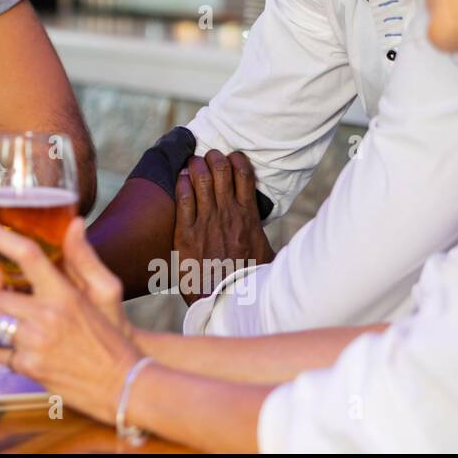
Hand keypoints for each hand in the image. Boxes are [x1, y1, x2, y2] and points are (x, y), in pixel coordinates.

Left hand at [0, 217, 141, 426]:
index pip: (26, 255)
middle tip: (6, 299)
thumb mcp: (105, 291)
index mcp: (64, 294)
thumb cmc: (110, 336)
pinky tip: (25, 349)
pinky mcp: (29, 368)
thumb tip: (74, 223)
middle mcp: (47, 317)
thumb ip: (83, 257)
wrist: (123, 384)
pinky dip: (6, 351)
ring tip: (15, 325)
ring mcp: (35, 344)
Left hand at [174, 150, 274, 305]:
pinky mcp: (186, 232)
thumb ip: (267, 242)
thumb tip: (277, 241)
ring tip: (192, 163)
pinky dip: (181, 183)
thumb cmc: (247, 281)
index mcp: (248, 216)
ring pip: (201, 178)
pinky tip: (179, 178)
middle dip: (213, 157)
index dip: (236, 159)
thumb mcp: (266, 258)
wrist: (225, 301)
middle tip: (207, 157)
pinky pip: (183, 198)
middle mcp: (228, 214)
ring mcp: (206, 221)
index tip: (231, 158)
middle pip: (220, 169)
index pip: (244, 174)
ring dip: (195, 165)